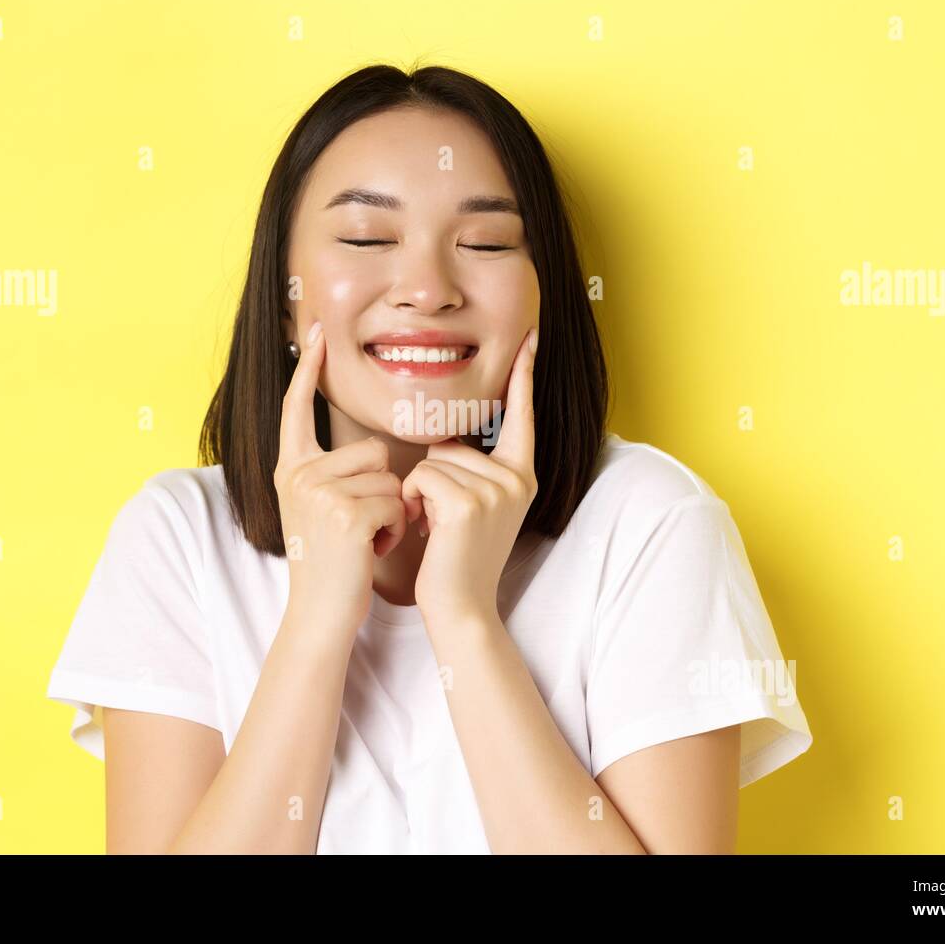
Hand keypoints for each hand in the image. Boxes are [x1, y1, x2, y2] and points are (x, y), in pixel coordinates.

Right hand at [274, 323, 407, 632]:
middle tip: (362, 528)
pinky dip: (395, 531)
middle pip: (373, 451)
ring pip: (390, 478)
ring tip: (365, 541)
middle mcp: (298, 474)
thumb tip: (374, 451)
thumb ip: (332, 475)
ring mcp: (319, 492)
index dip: (307, 370)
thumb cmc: (331, 564)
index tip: (315, 332)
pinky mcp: (345, 513)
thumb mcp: (319, 510)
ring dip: (392, 513)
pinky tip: (371, 552)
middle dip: (384, 491)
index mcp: (291, 469)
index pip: (298, 408)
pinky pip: (396, 503)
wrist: (319, 614)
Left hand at [401, 327, 538, 625]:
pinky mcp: (469, 502)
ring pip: (432, 460)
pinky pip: (421, 477)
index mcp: (521, 476)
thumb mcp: (472, 508)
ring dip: (419, 493)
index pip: (520, 416)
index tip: (531, 336)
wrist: (460, 609)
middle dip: (433, 478)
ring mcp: (496, 490)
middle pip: (452, 442)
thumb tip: (444, 443)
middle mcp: (516, 478)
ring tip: (436, 529)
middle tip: (442, 522)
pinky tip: (427, 530)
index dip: (524, 375)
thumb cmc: (456, 560)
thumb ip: (469, 472)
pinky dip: (412, 502)